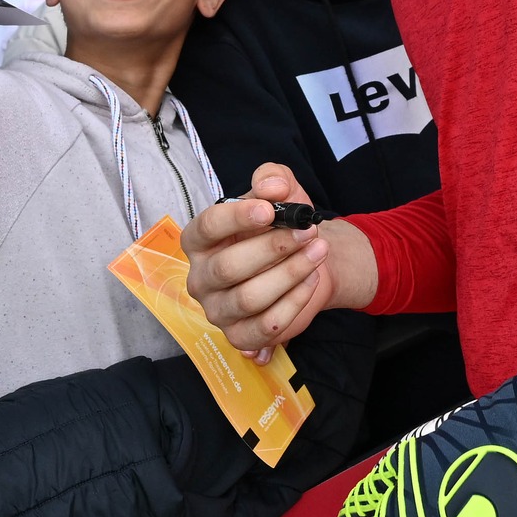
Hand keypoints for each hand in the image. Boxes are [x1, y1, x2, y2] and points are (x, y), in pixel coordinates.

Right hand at [184, 163, 369, 357]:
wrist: (304, 258)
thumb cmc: (280, 226)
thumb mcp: (279, 193)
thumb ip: (273, 179)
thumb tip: (273, 185)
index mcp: (199, 240)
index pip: (206, 227)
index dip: (236, 217)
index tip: (269, 210)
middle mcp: (200, 277)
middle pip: (229, 267)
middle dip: (273, 248)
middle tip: (307, 232)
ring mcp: (218, 310)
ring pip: (249, 298)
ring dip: (290, 273)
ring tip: (318, 252)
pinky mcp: (240, 336)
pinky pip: (266, 326)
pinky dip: (294, 302)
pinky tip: (312, 279)